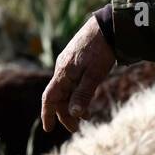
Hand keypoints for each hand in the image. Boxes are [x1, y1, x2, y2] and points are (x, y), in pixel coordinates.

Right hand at [41, 16, 116, 131]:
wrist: (106, 26)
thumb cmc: (101, 50)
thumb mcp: (94, 75)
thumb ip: (83, 94)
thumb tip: (73, 114)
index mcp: (63, 73)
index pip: (50, 98)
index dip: (47, 114)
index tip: (48, 129)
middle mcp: (62, 69)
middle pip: (58, 96)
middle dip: (64, 113)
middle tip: (75, 128)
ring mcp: (69, 63)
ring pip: (66, 89)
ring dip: (72, 104)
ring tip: (84, 117)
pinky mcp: (77, 59)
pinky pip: (73, 81)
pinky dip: (77, 93)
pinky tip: (87, 98)